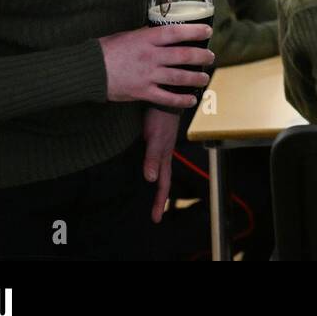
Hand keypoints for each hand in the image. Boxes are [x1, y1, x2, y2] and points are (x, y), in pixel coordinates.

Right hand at [99, 23, 214, 109]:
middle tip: (210, 57)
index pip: (176, 32)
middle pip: (183, 56)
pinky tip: (191, 99)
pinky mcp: (143, 92)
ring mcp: (148, 75)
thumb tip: (163, 30)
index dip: (194, 31)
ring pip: (180, 78)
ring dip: (196, 78)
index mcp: (146, 39)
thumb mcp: (128, 35)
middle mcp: (151, 57)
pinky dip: (181, 100)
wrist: (88, 71)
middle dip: (201, 56)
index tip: (207, 31)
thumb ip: (147, 35)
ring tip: (205, 77)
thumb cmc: (106, 50)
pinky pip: (167, 98)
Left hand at [142, 107, 178, 222]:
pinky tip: (150, 169)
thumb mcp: (155, 139)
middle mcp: (164, 154)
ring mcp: (163, 146)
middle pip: (164, 181)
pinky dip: (155, 169)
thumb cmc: (161, 117)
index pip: (163, 184)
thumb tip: (151, 180)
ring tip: (155, 197)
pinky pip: (157, 159)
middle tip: (156, 217)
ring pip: (162, 171)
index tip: (156, 219)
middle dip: (160, 200)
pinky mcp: (158, 138)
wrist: (166, 96)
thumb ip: (152, 158)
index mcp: (165, 157)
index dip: (159, 202)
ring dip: (159, 186)